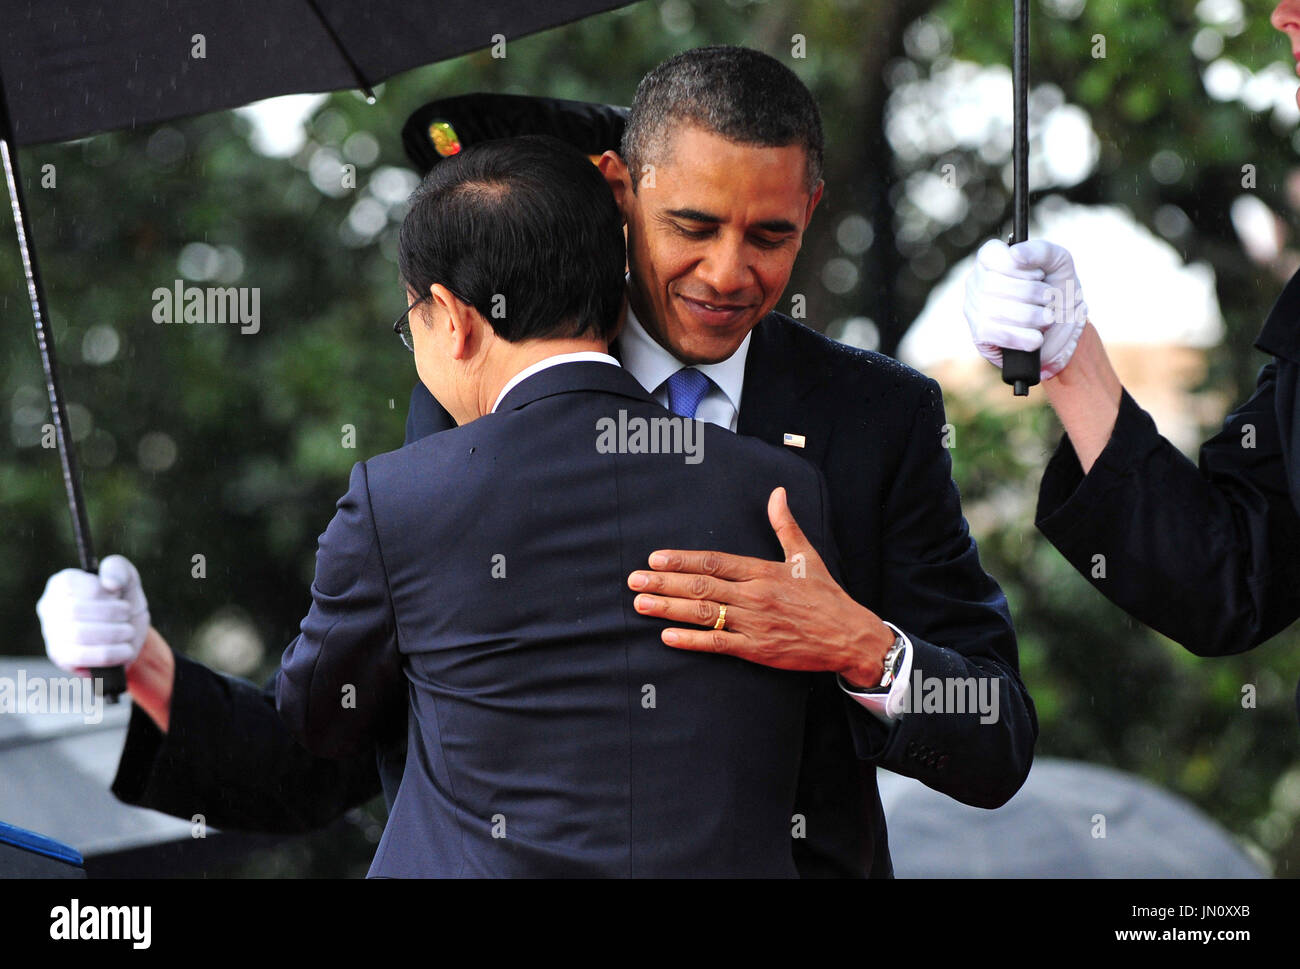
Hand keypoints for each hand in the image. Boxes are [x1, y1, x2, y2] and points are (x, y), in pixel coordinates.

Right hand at [36, 554, 149, 674]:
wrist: (129, 631)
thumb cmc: (122, 599)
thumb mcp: (126, 577)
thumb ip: (118, 569)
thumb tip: (110, 584)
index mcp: (61, 583)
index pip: (70, 583)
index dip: (100, 591)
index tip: (117, 594)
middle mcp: (50, 608)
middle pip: (74, 610)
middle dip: (111, 613)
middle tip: (127, 614)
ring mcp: (52, 634)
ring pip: (78, 635)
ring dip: (114, 633)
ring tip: (128, 630)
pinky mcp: (61, 657)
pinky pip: (82, 657)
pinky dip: (111, 653)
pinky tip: (126, 649)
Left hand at [627, 487, 893, 685]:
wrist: (849, 636)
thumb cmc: (826, 596)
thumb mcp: (806, 557)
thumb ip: (785, 525)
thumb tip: (777, 493)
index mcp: (763, 571)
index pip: (714, 561)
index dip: (682, 560)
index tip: (656, 558)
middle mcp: (754, 595)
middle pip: (701, 586)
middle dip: (664, 582)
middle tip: (634, 579)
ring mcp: (754, 623)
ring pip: (703, 613)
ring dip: (668, 608)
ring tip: (641, 603)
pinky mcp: (757, 649)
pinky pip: (718, 643)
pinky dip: (691, 640)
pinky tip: (667, 636)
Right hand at [964, 238, 1088, 379]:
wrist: (1064, 329)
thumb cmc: (1059, 291)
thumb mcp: (1060, 264)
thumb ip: (1041, 250)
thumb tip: (1015, 253)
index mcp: (992, 259)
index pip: (990, 255)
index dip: (1017, 267)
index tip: (1039, 275)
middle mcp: (977, 282)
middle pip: (992, 284)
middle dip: (1030, 294)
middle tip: (1048, 299)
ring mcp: (974, 309)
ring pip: (995, 311)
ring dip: (1031, 317)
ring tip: (1046, 318)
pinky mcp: (979, 335)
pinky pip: (995, 333)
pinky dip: (1023, 337)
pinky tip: (1035, 337)